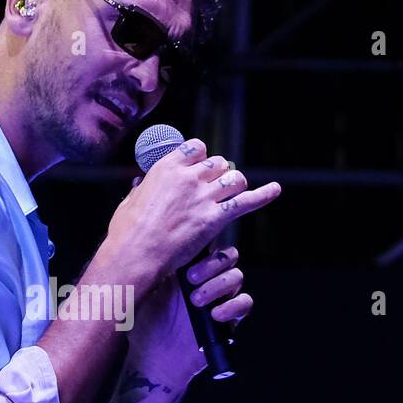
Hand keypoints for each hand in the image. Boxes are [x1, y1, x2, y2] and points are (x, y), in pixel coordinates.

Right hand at [101, 139, 280, 295]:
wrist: (136, 254)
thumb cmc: (127, 231)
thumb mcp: (130, 201)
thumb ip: (141, 188)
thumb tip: (141, 181)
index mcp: (167, 167)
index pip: (197, 148)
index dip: (202, 157)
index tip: (201, 166)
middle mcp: (189, 177)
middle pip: (219, 163)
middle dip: (219, 173)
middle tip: (216, 186)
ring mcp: (204, 197)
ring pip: (234, 179)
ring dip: (235, 185)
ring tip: (233, 193)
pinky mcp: (215, 218)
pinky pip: (246, 201)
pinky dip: (264, 195)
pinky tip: (275, 190)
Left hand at [125, 178, 254, 386]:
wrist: (152, 357)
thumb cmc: (145, 322)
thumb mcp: (141, 285)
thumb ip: (143, 258)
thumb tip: (135, 226)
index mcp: (187, 266)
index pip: (205, 242)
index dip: (200, 243)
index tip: (183, 251)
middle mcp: (206, 278)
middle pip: (225, 254)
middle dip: (210, 264)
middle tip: (190, 278)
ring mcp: (220, 297)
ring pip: (235, 276)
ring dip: (217, 286)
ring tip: (195, 300)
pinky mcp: (230, 318)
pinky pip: (244, 303)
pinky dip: (231, 307)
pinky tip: (215, 315)